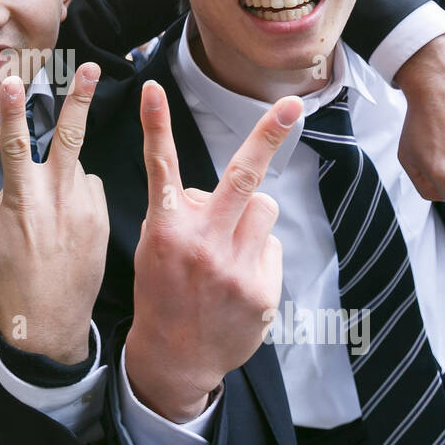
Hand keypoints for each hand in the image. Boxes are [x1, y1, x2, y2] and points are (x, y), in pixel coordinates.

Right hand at [0, 64, 107, 364]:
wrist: (48, 322)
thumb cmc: (10, 278)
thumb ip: (8, 197)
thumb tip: (26, 179)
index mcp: (22, 199)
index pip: (14, 144)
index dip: (12, 110)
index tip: (13, 80)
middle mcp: (56, 197)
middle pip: (69, 136)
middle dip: (78, 98)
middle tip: (88, 68)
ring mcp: (85, 207)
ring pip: (77, 169)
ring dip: (64, 182)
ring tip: (53, 223)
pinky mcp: (103, 219)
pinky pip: (90, 192)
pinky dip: (79, 201)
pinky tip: (69, 232)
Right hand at [124, 82, 300, 422]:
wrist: (174, 357)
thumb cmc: (165, 291)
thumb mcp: (154, 248)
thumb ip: (184, 214)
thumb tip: (218, 192)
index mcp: (166, 229)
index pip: (162, 167)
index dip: (155, 125)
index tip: (153, 88)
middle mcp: (201, 243)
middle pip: (241, 178)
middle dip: (268, 136)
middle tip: (291, 105)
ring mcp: (235, 267)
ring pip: (264, 206)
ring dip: (252, 216)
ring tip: (230, 247)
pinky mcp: (261, 288)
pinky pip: (272, 246)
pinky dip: (258, 255)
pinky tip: (238, 281)